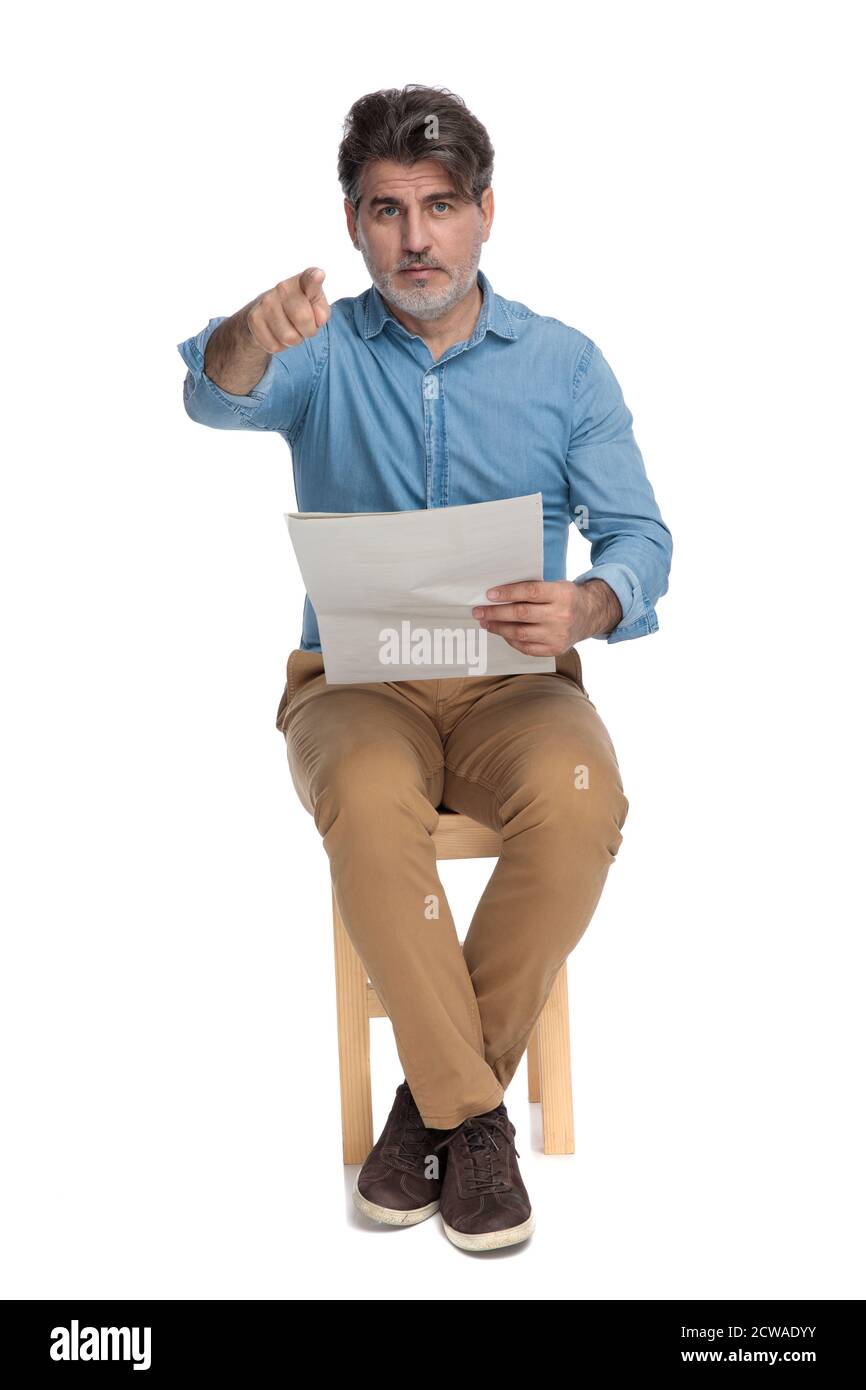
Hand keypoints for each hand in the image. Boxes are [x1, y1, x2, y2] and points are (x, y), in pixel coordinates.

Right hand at [246, 267, 330, 352]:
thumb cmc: (298, 310)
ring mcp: (266, 302)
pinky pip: (274, 345)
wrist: (265, 315)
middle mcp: (283, 287)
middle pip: (303, 318)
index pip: (309, 279)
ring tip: (290, 329)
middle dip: (309, 331)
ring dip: (293, 340)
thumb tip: (320, 318)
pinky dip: (279, 346)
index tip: (319, 276)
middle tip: (305, 327)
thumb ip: (322, 312)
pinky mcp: (254, 318)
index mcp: (302, 282)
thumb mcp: (315, 308)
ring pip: (289, 337)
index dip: (314, 279)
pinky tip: (276, 333)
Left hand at [471, 579, 622, 654]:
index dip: (507, 593)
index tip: (489, 594)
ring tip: (486, 622)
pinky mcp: (555, 649)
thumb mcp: (555, 586)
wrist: (589, 616)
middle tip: (479, 611)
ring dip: (499, 628)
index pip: (530, 592)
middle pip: (521, 615)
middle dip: (496, 613)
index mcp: (561, 594)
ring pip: (521, 633)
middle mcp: (561, 615)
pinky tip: (503, 633)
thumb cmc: (565, 597)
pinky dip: (512, 640)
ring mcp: (558, 635)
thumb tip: (497, 595)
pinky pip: (527, 647)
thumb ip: (532, 590)